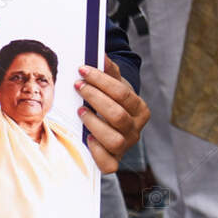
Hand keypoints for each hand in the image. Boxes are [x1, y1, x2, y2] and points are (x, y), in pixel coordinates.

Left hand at [76, 56, 149, 172]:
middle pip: (118, 116)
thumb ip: (108, 70)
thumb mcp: (113, 83)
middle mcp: (135, 129)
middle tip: (78, 86)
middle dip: (95, 98)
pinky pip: (109, 164)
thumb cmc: (111, 99)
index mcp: (139, 108)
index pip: (122, 93)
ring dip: (94, 124)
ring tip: (80, 111)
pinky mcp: (114, 160)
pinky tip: (86, 137)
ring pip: (114, 140)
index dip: (101, 80)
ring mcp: (126, 146)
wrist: (111, 120)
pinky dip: (97, 152)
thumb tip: (100, 54)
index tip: (82, 69)